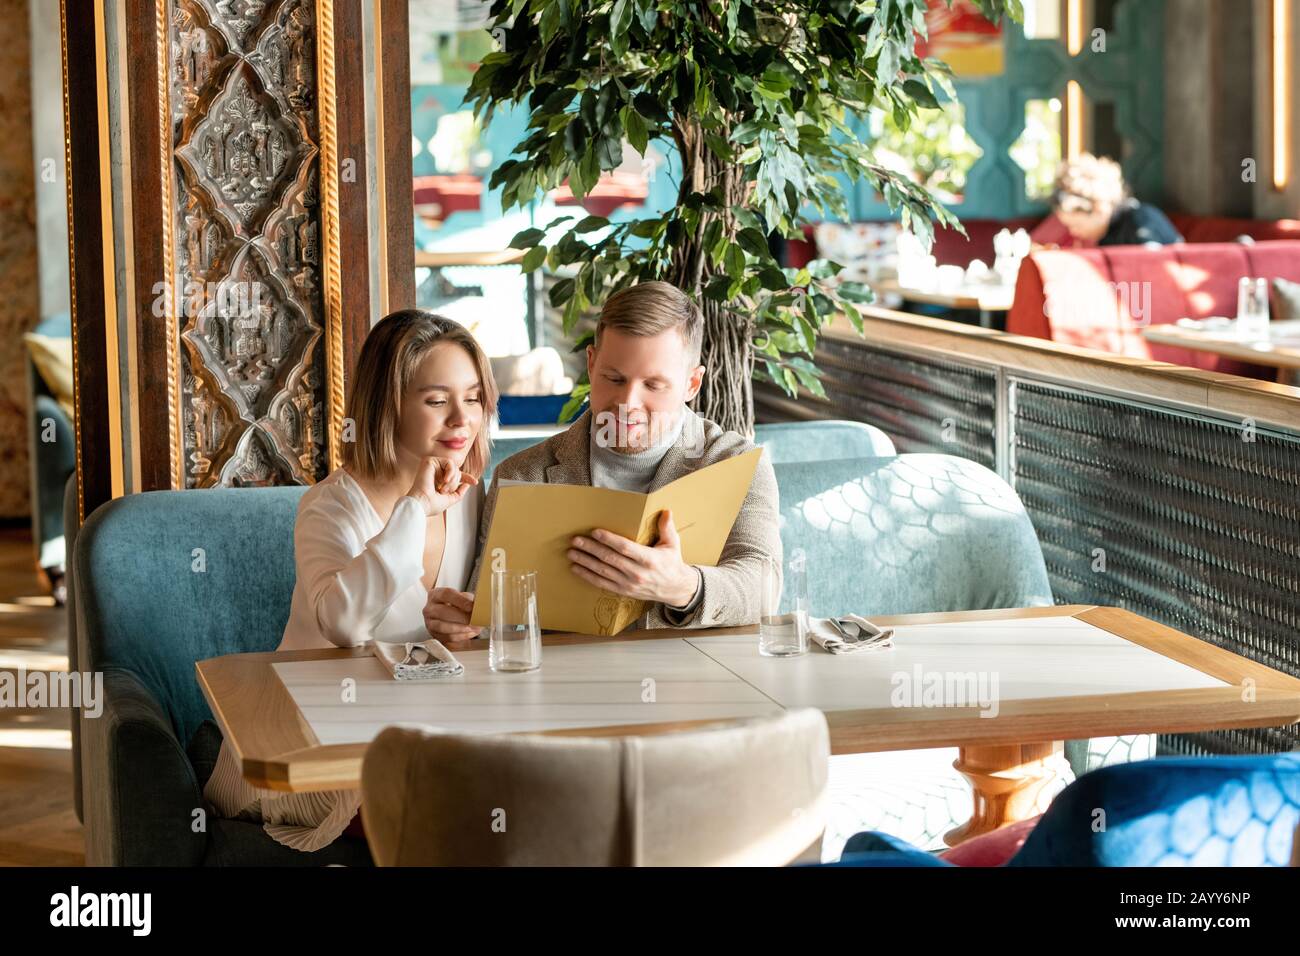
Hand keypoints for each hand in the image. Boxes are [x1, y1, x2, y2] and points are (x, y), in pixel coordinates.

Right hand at [407, 456, 476, 515]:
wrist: (421, 504)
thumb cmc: (431, 505)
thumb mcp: (449, 500)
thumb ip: (459, 492)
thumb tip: (467, 484)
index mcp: (439, 481)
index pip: (455, 475)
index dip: (466, 477)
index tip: (475, 482)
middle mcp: (435, 472)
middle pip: (457, 472)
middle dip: (455, 483)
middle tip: (444, 492)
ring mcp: (432, 466)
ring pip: (454, 467)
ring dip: (452, 480)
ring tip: (442, 488)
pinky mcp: (430, 461)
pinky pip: (450, 462)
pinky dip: (450, 472)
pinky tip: (444, 480)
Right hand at [423, 587, 479, 640]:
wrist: (446, 614)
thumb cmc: (455, 604)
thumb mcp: (462, 597)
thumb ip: (469, 600)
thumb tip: (480, 606)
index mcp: (436, 594)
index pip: (446, 594)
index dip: (460, 600)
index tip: (472, 606)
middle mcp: (430, 608)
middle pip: (442, 611)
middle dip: (461, 617)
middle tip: (474, 619)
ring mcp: (430, 623)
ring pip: (443, 626)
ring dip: (460, 628)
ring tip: (474, 628)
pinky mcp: (434, 635)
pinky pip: (447, 637)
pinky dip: (461, 636)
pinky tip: (470, 633)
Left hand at [567, 509, 698, 606]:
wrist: (675, 589)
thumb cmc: (672, 563)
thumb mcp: (673, 544)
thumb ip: (667, 527)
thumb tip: (666, 511)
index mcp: (649, 559)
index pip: (625, 548)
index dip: (609, 540)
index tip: (595, 532)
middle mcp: (637, 573)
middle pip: (610, 559)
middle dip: (591, 548)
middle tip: (576, 540)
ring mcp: (629, 584)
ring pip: (603, 571)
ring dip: (585, 562)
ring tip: (572, 553)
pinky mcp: (623, 591)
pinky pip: (602, 583)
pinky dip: (588, 576)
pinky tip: (577, 569)